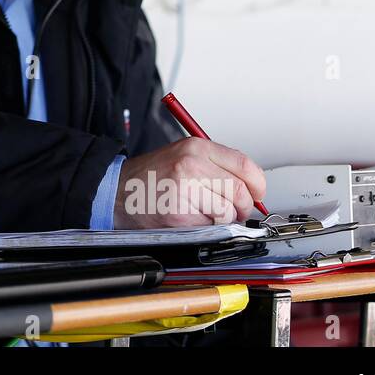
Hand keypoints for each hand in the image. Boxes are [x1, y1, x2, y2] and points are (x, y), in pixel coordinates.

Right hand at [112, 138, 265, 228]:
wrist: (117, 192)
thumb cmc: (151, 176)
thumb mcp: (183, 156)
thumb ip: (216, 165)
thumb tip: (251, 186)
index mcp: (196, 147)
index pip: (245, 166)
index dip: (257, 185)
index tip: (256, 194)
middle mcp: (191, 164)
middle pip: (240, 191)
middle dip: (241, 206)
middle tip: (231, 209)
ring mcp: (185, 189)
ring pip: (228, 212)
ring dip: (222, 219)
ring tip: (203, 212)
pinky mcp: (179, 213)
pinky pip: (211, 226)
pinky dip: (206, 227)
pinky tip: (190, 217)